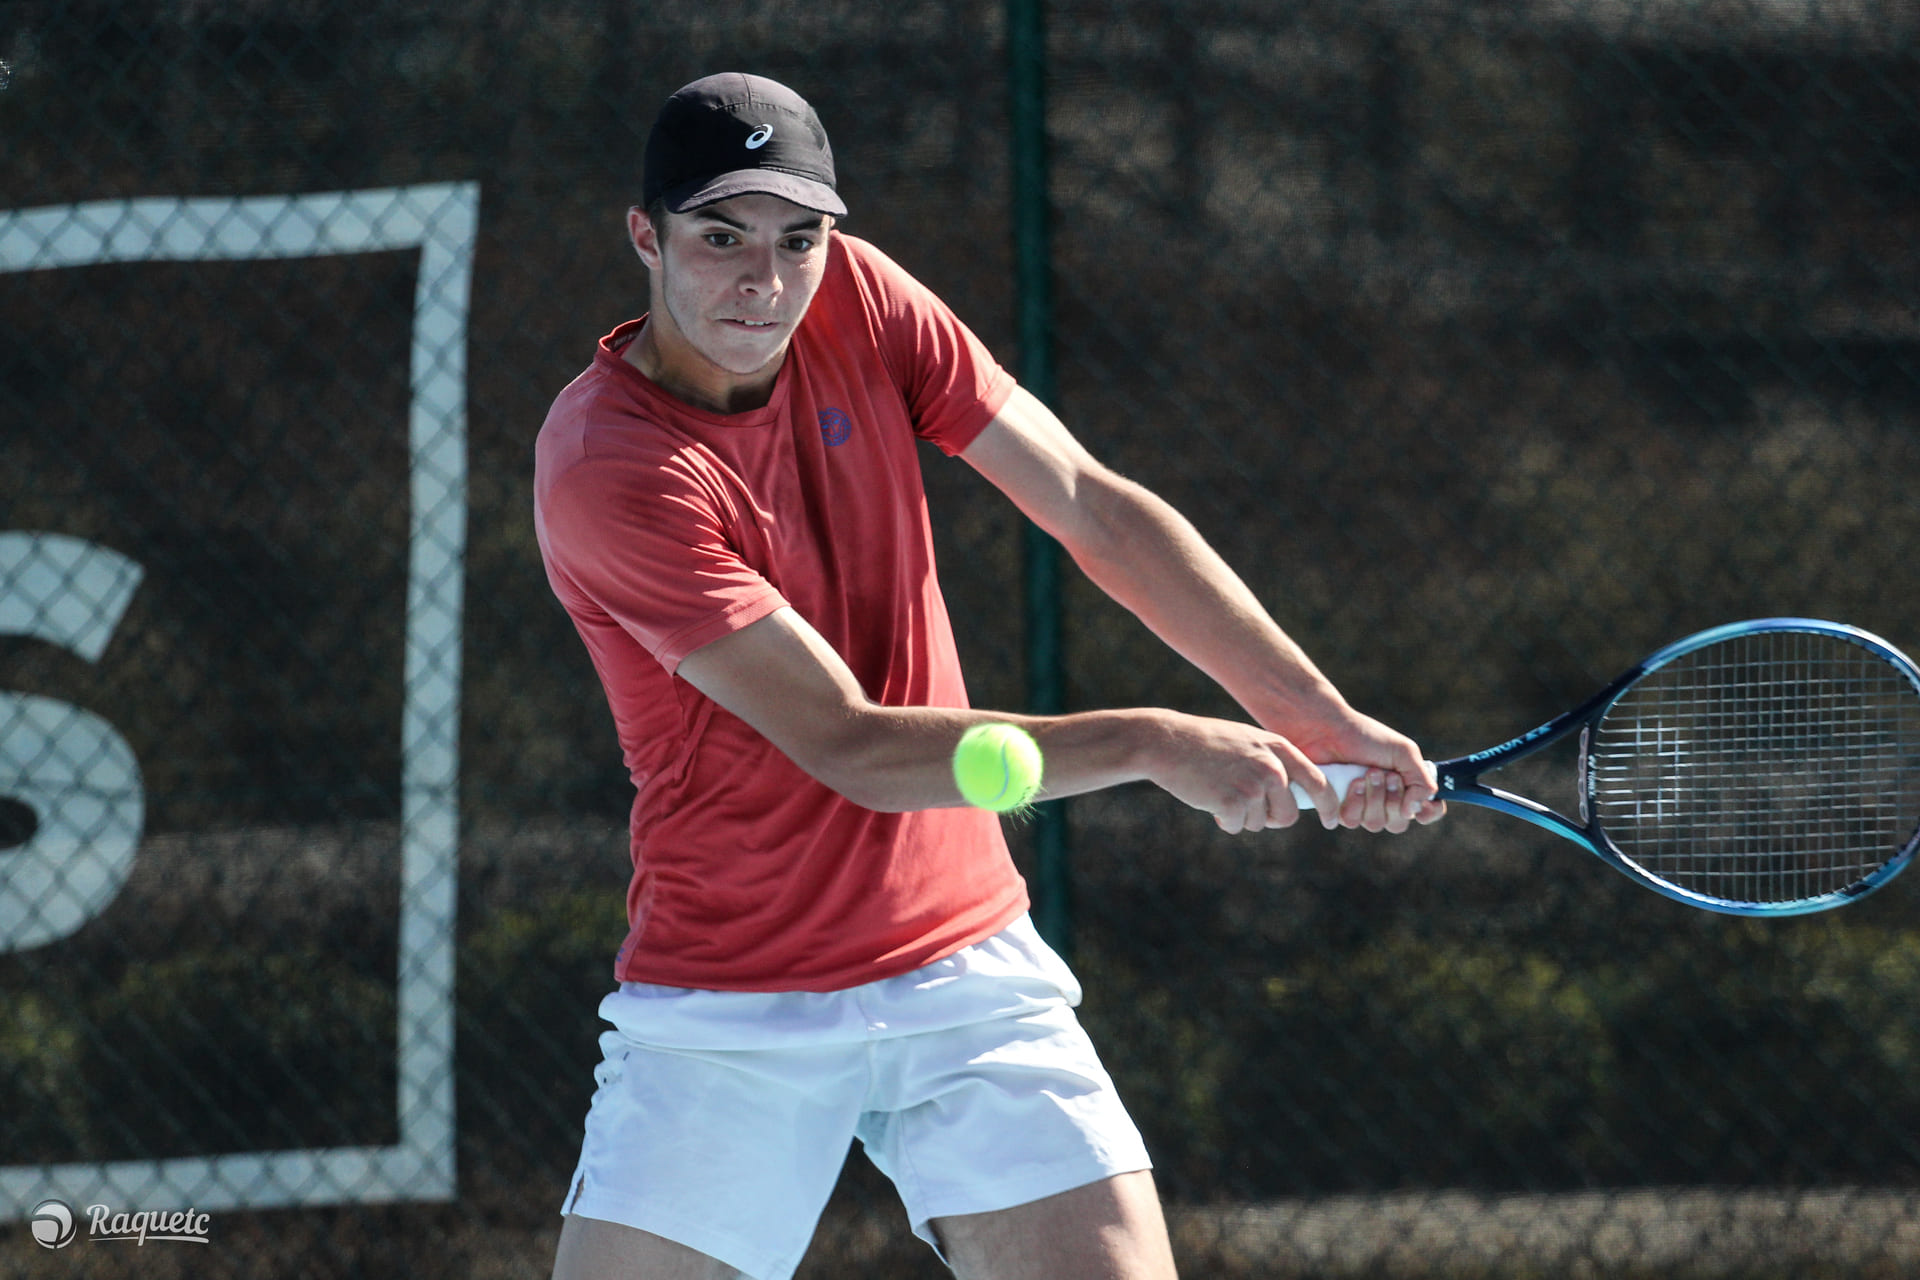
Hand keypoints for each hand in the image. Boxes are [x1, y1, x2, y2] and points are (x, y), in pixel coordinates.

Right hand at [1141, 711, 1339, 833]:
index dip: (1329, 805)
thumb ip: (1274, 763)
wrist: (1167, 742)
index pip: (1318, 783)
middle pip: (1288, 814)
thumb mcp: (1248, 742)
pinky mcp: (1232, 802)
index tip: (1333, 820)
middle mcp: (1271, 767)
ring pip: (1260, 822)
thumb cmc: (1207, 743)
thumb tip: (1295, 798)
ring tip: (1220, 791)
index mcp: (1279, 748)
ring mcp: (1252, 785)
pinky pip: (1237, 826)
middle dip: (1270, 817)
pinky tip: (1209, 798)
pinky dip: (1223, 820)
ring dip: (1241, 816)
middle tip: (1248, 808)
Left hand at [1278, 707, 1445, 833]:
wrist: (1327, 729)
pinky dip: (1355, 802)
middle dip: (1394, 798)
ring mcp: (1361, 806)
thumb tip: (1415, 811)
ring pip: (1376, 824)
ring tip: (1367, 773)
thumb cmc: (1365, 736)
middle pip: (1399, 823)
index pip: (1426, 812)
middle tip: (1385, 773)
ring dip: (1375, 798)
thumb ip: (1421, 781)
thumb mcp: (1403, 752)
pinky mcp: (1337, 808)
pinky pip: (1352, 821)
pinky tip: (1352, 782)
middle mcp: (1384, 800)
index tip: (1426, 805)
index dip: (1429, 812)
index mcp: (1405, 785)